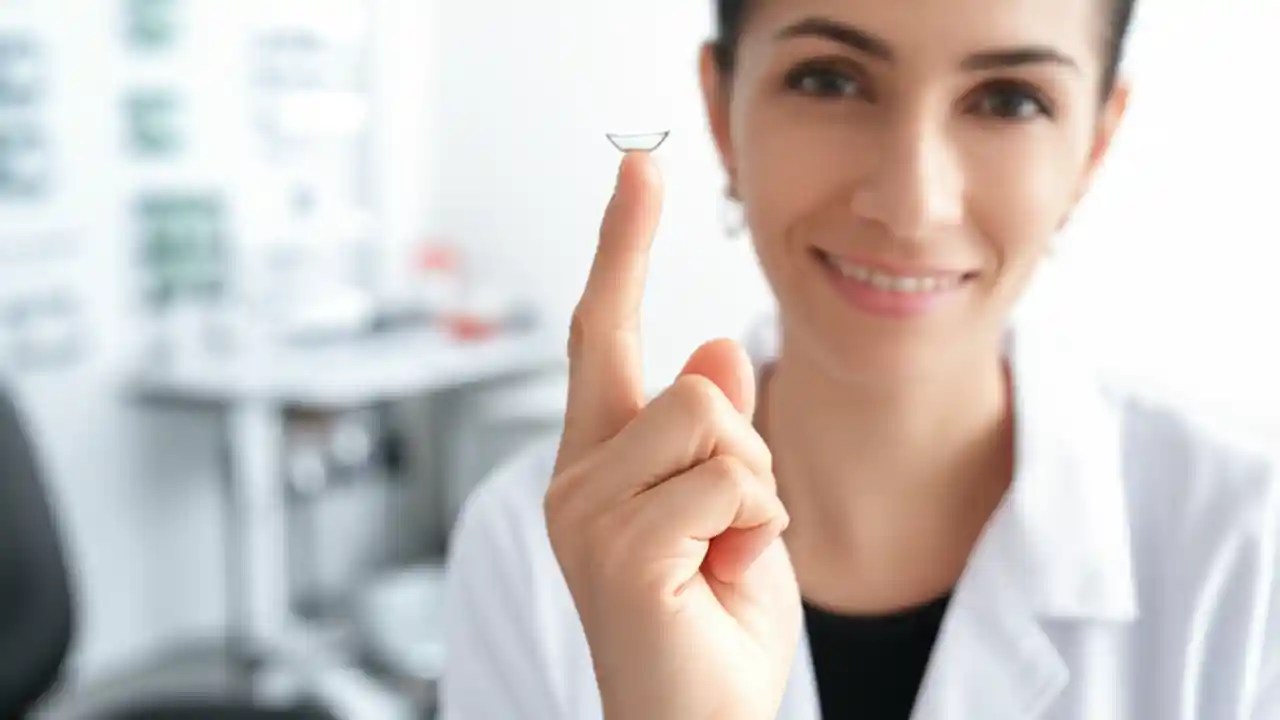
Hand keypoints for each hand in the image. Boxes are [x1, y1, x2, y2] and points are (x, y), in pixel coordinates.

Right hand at [544, 152, 801, 719]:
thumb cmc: (712, 632)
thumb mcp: (734, 510)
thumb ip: (715, 430)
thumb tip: (712, 345)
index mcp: (598, 462)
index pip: (604, 329)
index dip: (622, 245)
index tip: (637, 167)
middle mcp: (574, 478)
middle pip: (689, 381)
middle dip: (744, 452)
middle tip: (730, 538)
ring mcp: (584, 513)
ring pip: (713, 420)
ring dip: (754, 494)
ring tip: (722, 560)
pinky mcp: (618, 549)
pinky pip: (727, 479)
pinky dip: (756, 527)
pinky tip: (720, 579)